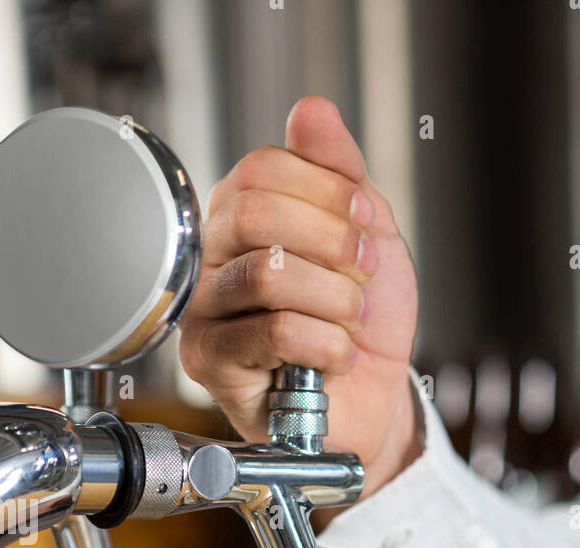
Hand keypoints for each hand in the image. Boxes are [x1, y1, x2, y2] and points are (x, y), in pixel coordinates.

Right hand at [179, 96, 419, 496]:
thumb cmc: (362, 325)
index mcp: (243, 215)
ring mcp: (206, 311)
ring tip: (352, 322)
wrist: (373, 403)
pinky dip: (327, 343)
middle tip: (365, 274)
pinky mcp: (211, 365)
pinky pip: (272, 333)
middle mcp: (214, 258)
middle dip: (331, 242)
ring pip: (268, 275)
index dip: (327, 191)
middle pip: (254, 213)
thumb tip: (311, 111)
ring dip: (336, 299)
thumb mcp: (368, 236)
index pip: (263, 168)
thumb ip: (340, 172)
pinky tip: (338, 357)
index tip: (366, 224)